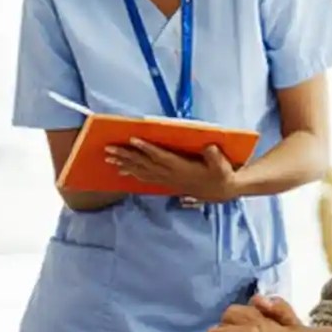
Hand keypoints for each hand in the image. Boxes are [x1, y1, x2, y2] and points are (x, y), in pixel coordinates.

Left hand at [105, 140, 238, 201]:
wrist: (222, 191)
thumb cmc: (221, 175)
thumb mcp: (222, 166)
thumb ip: (215, 157)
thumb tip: (209, 147)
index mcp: (182, 168)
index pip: (161, 156)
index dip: (146, 148)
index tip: (133, 140)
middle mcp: (171, 175)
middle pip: (145, 164)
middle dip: (126, 156)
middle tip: (108, 149)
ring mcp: (167, 180)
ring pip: (142, 171)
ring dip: (125, 164)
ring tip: (109, 158)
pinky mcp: (167, 183)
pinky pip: (146, 178)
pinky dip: (133, 173)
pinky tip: (123, 170)